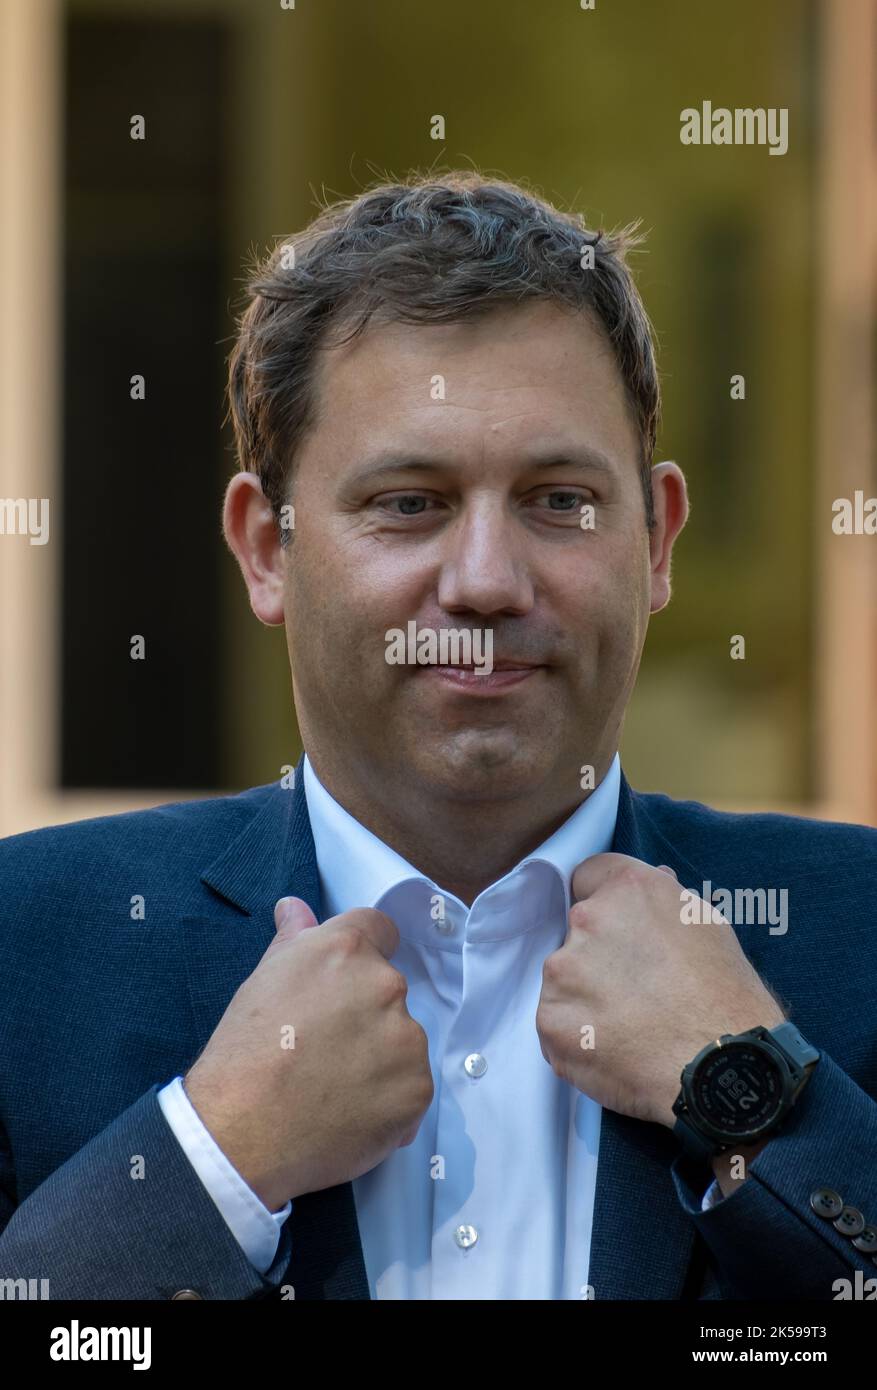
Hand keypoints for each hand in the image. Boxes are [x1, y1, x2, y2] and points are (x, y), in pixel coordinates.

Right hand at [184, 898, 433, 1209]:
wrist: (242, 1131)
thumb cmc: (243, 1052)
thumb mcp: (261, 982)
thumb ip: (292, 940)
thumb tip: (295, 907)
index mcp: (347, 951)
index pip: (379, 929)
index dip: (362, 955)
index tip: (342, 984)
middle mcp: (385, 985)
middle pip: (388, 988)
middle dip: (364, 1011)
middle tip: (324, 1046)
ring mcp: (406, 1038)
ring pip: (402, 1039)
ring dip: (379, 1056)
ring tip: (333, 1086)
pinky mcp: (417, 1089)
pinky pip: (410, 1086)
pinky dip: (388, 1099)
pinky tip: (349, 1114)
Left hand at [535, 853, 785, 1128]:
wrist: (721, 1067)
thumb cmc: (725, 996)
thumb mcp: (707, 925)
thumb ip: (666, 898)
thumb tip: (654, 880)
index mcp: (628, 889)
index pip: (590, 876)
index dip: (604, 902)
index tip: (619, 929)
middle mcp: (588, 919)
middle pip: (576, 929)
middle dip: (599, 953)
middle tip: (636, 987)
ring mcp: (563, 971)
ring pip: (563, 977)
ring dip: (585, 994)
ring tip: (629, 1024)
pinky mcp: (550, 1019)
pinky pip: (556, 1020)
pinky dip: (577, 1034)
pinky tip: (613, 1047)